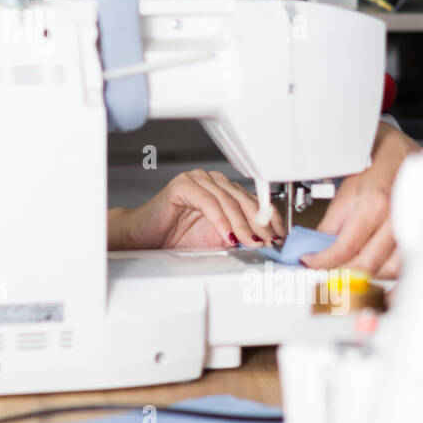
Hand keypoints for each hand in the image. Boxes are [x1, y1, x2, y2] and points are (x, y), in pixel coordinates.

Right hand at [121, 168, 286, 251]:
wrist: (143, 238)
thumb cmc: (176, 239)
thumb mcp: (218, 240)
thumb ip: (240, 236)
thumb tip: (266, 242)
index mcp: (224, 190)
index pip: (255, 200)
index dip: (269, 218)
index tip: (280, 237)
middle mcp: (213, 181)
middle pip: (244, 199)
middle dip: (259, 224)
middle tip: (268, 242)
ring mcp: (197, 179)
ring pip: (228, 200)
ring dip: (242, 224)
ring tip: (250, 242)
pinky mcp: (183, 185)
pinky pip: (208, 201)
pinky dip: (220, 220)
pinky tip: (227, 235)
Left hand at [301, 122, 420, 278]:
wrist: (405, 145)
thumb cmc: (377, 155)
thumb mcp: (346, 180)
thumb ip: (334, 216)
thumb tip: (318, 245)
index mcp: (375, 200)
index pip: (345, 247)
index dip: (322, 260)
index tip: (309, 260)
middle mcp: (398, 216)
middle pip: (367, 264)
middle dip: (340, 272)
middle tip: (323, 268)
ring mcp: (415, 225)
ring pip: (389, 269)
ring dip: (365, 274)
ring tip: (346, 265)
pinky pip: (407, 262)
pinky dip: (388, 270)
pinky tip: (372, 267)